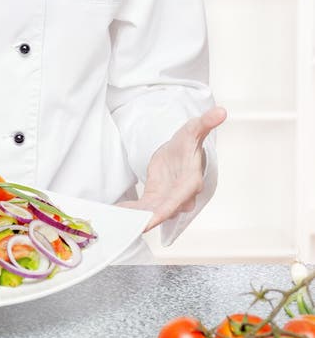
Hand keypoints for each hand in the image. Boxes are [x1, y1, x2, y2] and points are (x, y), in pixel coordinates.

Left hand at [117, 105, 226, 231]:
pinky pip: (143, 209)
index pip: (177, 200)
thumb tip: (221, 111)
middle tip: (128, 225)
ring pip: (151, 214)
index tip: (150, 220)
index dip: (163, 211)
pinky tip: (117, 213)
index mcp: (190, 182)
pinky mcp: (156, 200)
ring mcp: (167, 201)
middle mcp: (180, 197)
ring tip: (117, 220)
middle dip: (147, 220)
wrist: (180, 152)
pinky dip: (131, 213)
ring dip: (136, 219)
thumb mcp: (193, 129)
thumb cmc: (188, 143)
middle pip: (163, 212)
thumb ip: (205, 122)